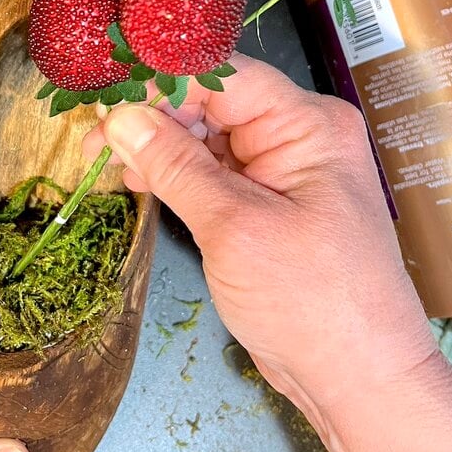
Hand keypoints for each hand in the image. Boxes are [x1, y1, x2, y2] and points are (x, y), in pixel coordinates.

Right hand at [84, 53, 434, 406]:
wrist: (356, 374)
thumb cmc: (309, 300)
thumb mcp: (234, 227)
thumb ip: (175, 166)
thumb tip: (121, 118)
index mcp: (307, 124)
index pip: (223, 77)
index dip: (159, 82)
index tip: (104, 99)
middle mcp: (299, 137)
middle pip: (213, 104)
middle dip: (153, 117)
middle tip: (96, 139)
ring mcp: (284, 171)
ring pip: (208, 138)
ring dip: (160, 147)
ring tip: (109, 162)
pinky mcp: (268, 204)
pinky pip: (215, 172)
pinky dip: (177, 174)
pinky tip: (141, 180)